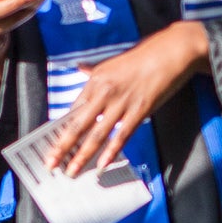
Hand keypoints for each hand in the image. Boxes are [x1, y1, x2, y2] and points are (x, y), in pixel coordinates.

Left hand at [46, 21, 209, 175]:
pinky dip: (110, 152)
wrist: (171, 51)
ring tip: (72, 171)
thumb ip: (94, 70)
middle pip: (78, 125)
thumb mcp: (112, 61)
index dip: (61, 131)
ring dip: (82, 155)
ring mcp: (122, 103)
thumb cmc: (143, 55)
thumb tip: (79, 67)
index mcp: (95, 80)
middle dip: (62, 147)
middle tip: (50, 164)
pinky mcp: (140, 110)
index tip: (52, 146)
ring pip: (97, 134)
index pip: (73, 111)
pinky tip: (101, 164)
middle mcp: (104, 92)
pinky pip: (122, 135)